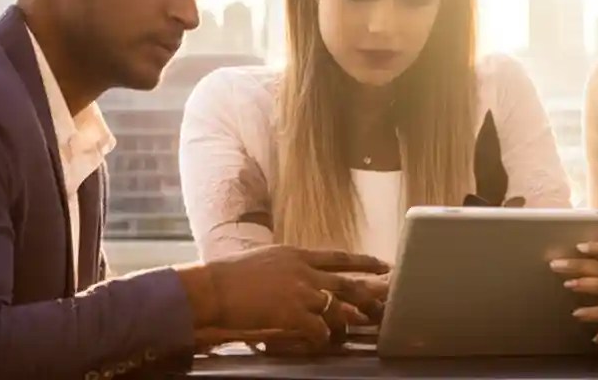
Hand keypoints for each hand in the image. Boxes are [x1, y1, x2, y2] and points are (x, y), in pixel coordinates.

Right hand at [178, 245, 388, 351]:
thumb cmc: (227, 276)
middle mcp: (304, 271)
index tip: (382, 264)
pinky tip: (321, 342)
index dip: (363, 261)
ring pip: (338, 308)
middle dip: (369, 293)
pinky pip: (320, 329)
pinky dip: (323, 337)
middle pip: (347, 283)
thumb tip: (294, 274)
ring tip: (358, 326)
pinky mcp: (294, 314)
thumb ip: (284, 266)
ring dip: (348, 320)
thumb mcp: (262, 260)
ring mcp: (301, 292)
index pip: (338, 257)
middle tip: (384, 301)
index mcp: (296, 255)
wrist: (212, 288)